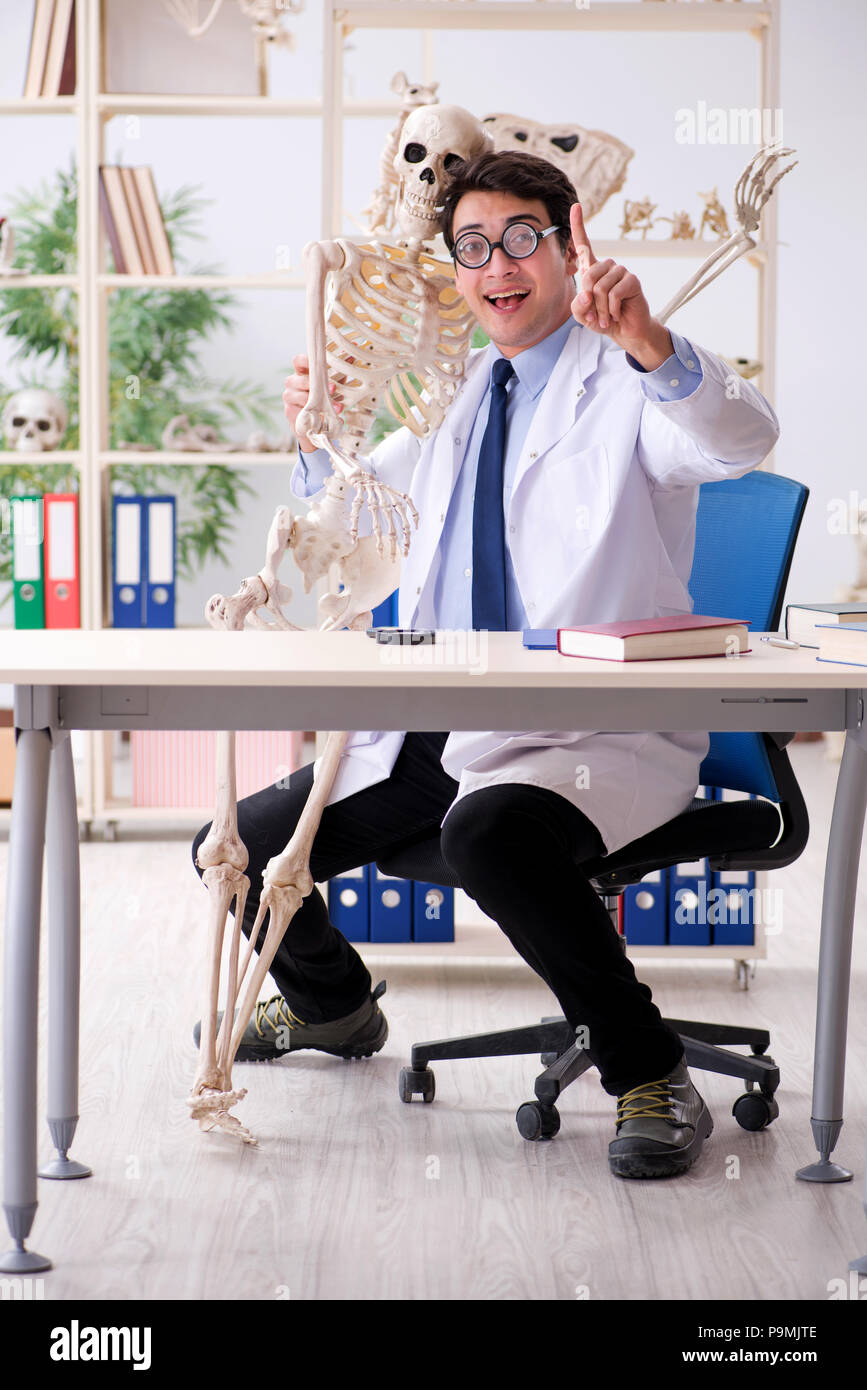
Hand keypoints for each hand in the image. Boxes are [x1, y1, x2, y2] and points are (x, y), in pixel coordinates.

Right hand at [282, 353, 341, 452]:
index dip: (305, 360)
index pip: (298, 361)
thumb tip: (352, 353)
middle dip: (316, 384)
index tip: (317, 363)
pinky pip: (301, 411)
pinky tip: (326, 417)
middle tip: (333, 388)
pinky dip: (315, 414)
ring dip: (318, 401)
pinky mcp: (289, 411)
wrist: (314, 423)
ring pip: (300, 396)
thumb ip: (338, 370)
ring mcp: (289, 396)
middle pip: (298, 378)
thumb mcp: (332, 383)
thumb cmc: (322, 397)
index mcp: (301, 372)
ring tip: (335, 407)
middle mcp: (292, 382)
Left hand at [569, 203, 669, 365]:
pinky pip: (614, 294)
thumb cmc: (603, 320)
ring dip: (601, 309)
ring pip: (601, 287)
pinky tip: (616, 314)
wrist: (625, 331)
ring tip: (607, 316)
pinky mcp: (632, 280)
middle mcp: (607, 267)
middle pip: (589, 276)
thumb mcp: (583, 315)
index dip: (578, 226)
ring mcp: (621, 272)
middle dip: (589, 301)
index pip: (584, 245)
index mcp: (593, 270)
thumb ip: (578, 305)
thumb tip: (587, 295)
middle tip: (595, 316)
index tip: (575, 206)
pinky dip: (611, 309)